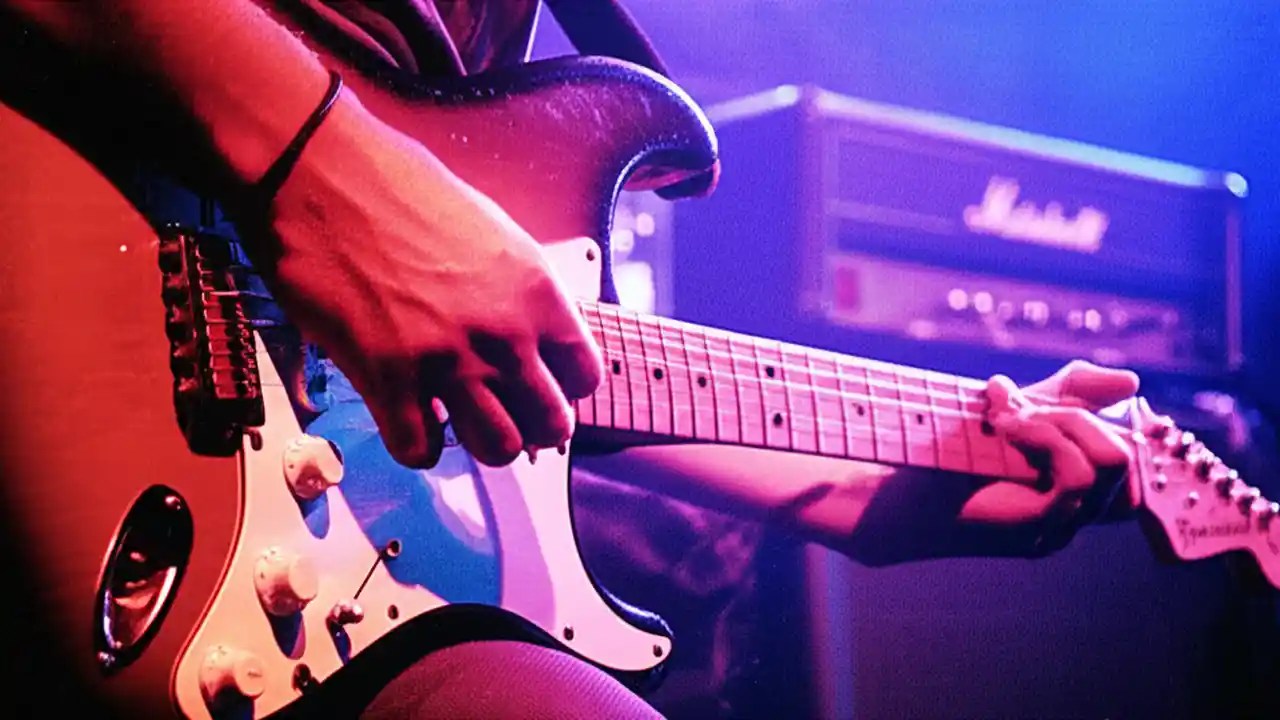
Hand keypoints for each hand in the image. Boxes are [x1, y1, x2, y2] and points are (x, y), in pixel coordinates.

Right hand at [245, 92, 602, 467]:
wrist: (323, 174)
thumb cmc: (400, 189)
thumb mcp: (493, 232)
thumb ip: (519, 293)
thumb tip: (532, 337)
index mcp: (537, 292)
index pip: (585, 376)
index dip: (564, 388)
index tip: (541, 386)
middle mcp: (504, 333)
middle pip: (552, 425)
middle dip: (531, 428)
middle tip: (506, 415)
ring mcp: (448, 361)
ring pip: (499, 449)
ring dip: (480, 443)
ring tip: (459, 420)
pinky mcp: (388, 379)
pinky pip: (421, 451)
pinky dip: (417, 446)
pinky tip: (409, 420)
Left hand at [960, 360, 1137, 547]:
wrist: (892, 489)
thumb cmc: (946, 452)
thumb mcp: (1019, 411)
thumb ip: (1072, 394)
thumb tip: (1133, 382)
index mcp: (1073, 490)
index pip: (1129, 452)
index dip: (1100, 414)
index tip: (1042, 400)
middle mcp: (1075, 515)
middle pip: (1126, 455)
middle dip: (1076, 415)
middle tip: (1014, 409)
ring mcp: (1061, 527)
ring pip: (1112, 461)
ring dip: (1061, 423)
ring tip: (1007, 420)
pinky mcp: (1039, 528)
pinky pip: (1080, 476)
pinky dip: (1047, 439)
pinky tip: (1005, 430)